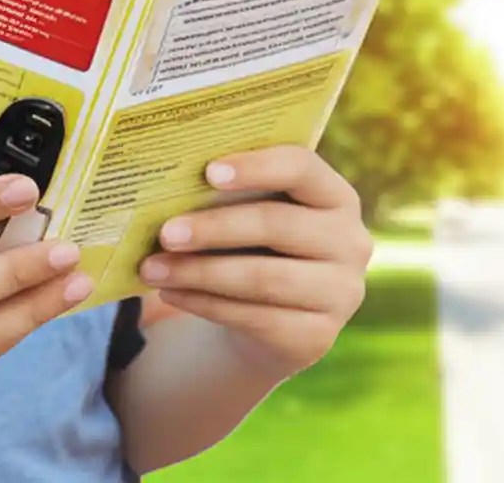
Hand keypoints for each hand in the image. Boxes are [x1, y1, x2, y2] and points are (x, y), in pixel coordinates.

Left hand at [138, 146, 371, 379]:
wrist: (278, 319)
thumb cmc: (258, 248)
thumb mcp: (256, 215)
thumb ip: (233, 195)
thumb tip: (168, 183)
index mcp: (338, 197)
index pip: (304, 168)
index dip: (257, 168)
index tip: (208, 172)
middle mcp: (351, 243)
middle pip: (278, 225)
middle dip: (215, 228)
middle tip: (165, 232)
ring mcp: (340, 294)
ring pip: (262, 278)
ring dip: (200, 272)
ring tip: (152, 269)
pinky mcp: (318, 336)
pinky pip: (255, 317)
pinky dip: (205, 304)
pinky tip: (172, 293)